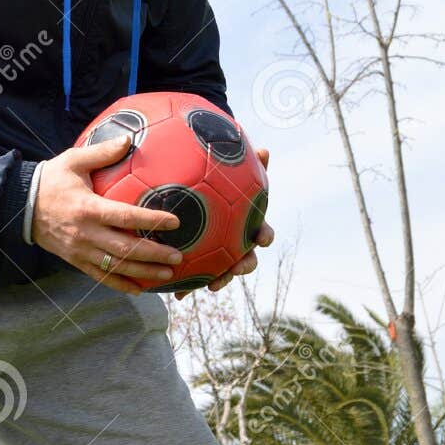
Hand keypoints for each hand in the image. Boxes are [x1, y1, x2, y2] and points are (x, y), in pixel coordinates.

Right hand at [31, 134, 183, 294]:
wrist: (20, 205)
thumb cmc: (51, 180)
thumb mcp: (73, 160)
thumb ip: (102, 152)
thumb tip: (129, 138)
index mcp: (89, 208)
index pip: (126, 217)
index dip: (151, 221)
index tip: (174, 222)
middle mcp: (86, 234)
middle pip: (125, 249)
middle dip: (154, 255)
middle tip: (177, 257)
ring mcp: (80, 251)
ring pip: (116, 267)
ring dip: (143, 273)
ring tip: (167, 275)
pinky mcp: (75, 261)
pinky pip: (100, 277)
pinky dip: (120, 285)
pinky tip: (139, 290)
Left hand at [172, 147, 274, 299]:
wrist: (197, 190)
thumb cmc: (218, 181)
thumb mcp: (230, 170)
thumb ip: (246, 162)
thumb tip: (266, 150)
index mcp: (246, 224)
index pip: (261, 231)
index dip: (264, 236)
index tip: (262, 238)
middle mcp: (237, 243)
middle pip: (247, 257)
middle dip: (245, 265)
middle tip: (238, 267)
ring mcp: (219, 255)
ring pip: (223, 271)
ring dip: (220, 279)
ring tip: (211, 285)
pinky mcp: (200, 264)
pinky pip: (194, 277)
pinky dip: (188, 285)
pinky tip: (177, 293)